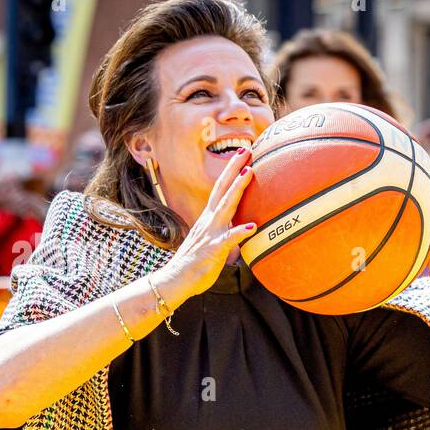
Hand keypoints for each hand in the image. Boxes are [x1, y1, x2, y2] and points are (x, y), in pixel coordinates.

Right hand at [165, 147, 254, 296]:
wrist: (176, 280)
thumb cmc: (196, 264)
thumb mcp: (213, 243)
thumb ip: (226, 233)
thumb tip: (242, 228)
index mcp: (209, 218)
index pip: (221, 189)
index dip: (232, 172)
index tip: (243, 155)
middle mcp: (209, 221)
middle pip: (222, 189)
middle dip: (234, 169)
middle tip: (246, 150)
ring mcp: (211, 233)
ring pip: (225, 207)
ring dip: (237, 190)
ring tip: (249, 173)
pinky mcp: (213, 249)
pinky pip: (228, 239)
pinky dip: (239, 231)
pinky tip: (252, 226)